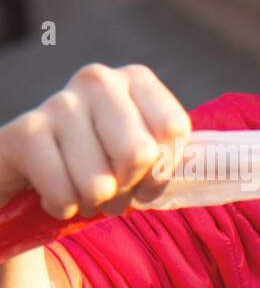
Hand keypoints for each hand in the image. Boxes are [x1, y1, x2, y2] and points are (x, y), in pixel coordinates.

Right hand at [0, 63, 189, 218]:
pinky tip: (59, 194)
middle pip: (139, 154)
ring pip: (100, 182)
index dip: (164, 169)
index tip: (148, 179)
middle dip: (129, 187)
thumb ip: (173, 158)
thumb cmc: (102, 162)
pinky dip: (64, 207)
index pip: (173, 129)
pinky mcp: (25, 132)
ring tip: (87, 193)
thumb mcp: (145, 156)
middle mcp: (98, 80)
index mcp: (136, 80)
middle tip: (116, 188)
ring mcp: (59, 102)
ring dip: (96, 202)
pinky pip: (64, 193)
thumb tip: (207, 169)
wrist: (34, 169)